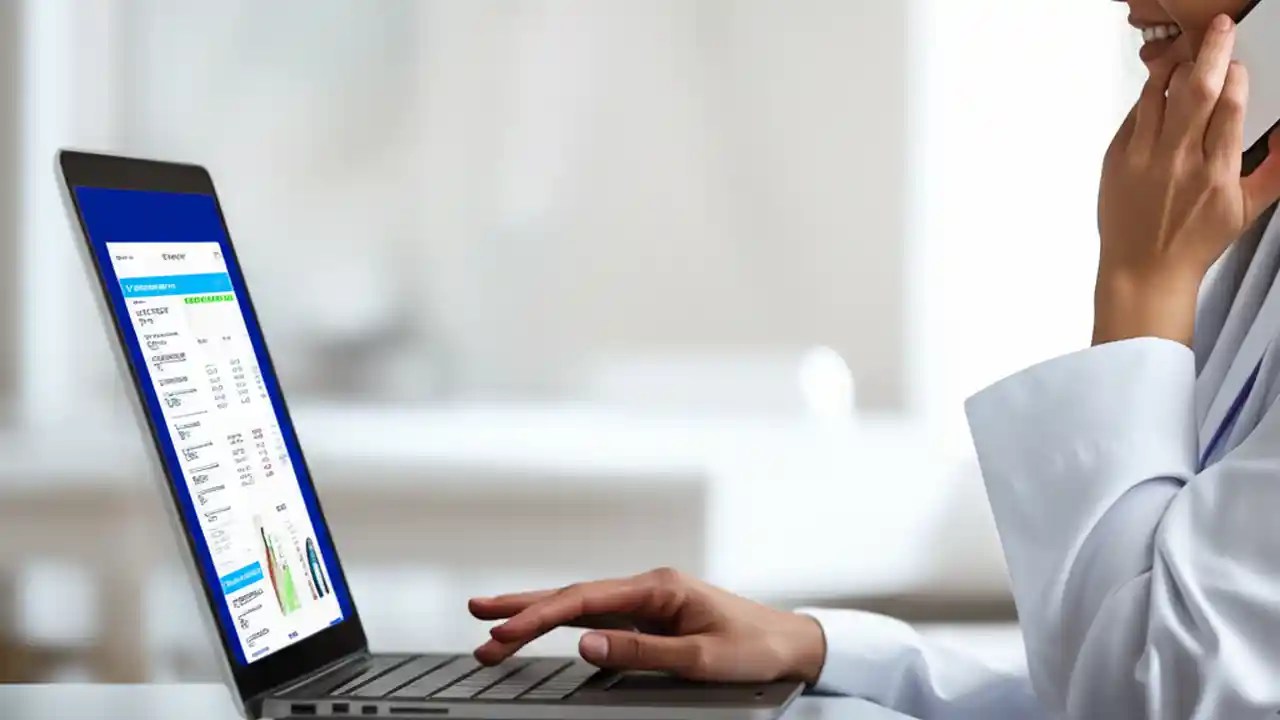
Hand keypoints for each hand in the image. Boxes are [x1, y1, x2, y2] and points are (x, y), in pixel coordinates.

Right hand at [468, 567, 826, 683]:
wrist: (793, 644)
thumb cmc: (755, 648)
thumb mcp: (700, 658)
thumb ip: (641, 652)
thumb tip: (586, 643)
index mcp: (659, 586)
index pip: (586, 599)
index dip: (541, 615)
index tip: (506, 630)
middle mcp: (649, 586)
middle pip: (574, 596)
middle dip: (523, 607)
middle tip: (477, 618)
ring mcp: (648, 601)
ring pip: (581, 606)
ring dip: (537, 616)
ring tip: (492, 627)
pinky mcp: (650, 617)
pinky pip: (597, 618)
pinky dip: (563, 624)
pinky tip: (538, 629)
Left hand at [1095, 14, 1279, 346]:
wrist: (1143, 270)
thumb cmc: (1193, 243)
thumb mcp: (1248, 210)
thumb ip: (1276, 170)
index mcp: (1216, 172)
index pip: (1230, 109)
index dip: (1235, 78)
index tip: (1237, 63)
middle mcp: (1179, 161)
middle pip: (1196, 91)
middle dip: (1210, 52)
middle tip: (1218, 29)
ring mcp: (1144, 159)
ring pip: (1158, 96)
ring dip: (1173, 67)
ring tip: (1185, 52)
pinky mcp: (1116, 160)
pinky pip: (1135, 116)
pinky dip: (1149, 97)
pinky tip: (1159, 89)